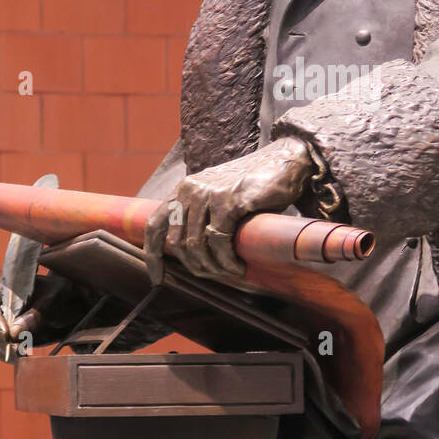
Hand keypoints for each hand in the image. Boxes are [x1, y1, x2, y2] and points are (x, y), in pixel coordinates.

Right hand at [0, 273, 79, 359]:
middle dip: (3, 340)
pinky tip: (28, 356)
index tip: (6, 334)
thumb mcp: (55, 296)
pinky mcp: (19, 340)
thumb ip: (36, 312)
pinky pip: (10, 352)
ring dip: (8, 352)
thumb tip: (13, 333)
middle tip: (18, 349)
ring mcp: (10, 325)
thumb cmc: (64, 291)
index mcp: (7, 289)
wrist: (77, 303)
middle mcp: (4, 308)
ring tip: (24, 354)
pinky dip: (16, 356)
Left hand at [144, 136, 313, 280]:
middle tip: (215, 275)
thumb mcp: (219, 197)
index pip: (155, 224)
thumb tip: (190, 255)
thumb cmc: (254, 185)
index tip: (158, 277)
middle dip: (195, 266)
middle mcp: (191, 190)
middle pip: (177, 242)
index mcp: (184, 190)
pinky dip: (228, 260)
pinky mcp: (229, 201)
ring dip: (214, 267)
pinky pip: (219, 241)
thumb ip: (201, 216)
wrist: (285, 161)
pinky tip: (239, 265)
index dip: (153, 254)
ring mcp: (209, 194)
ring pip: (197, 245)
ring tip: (232, 272)